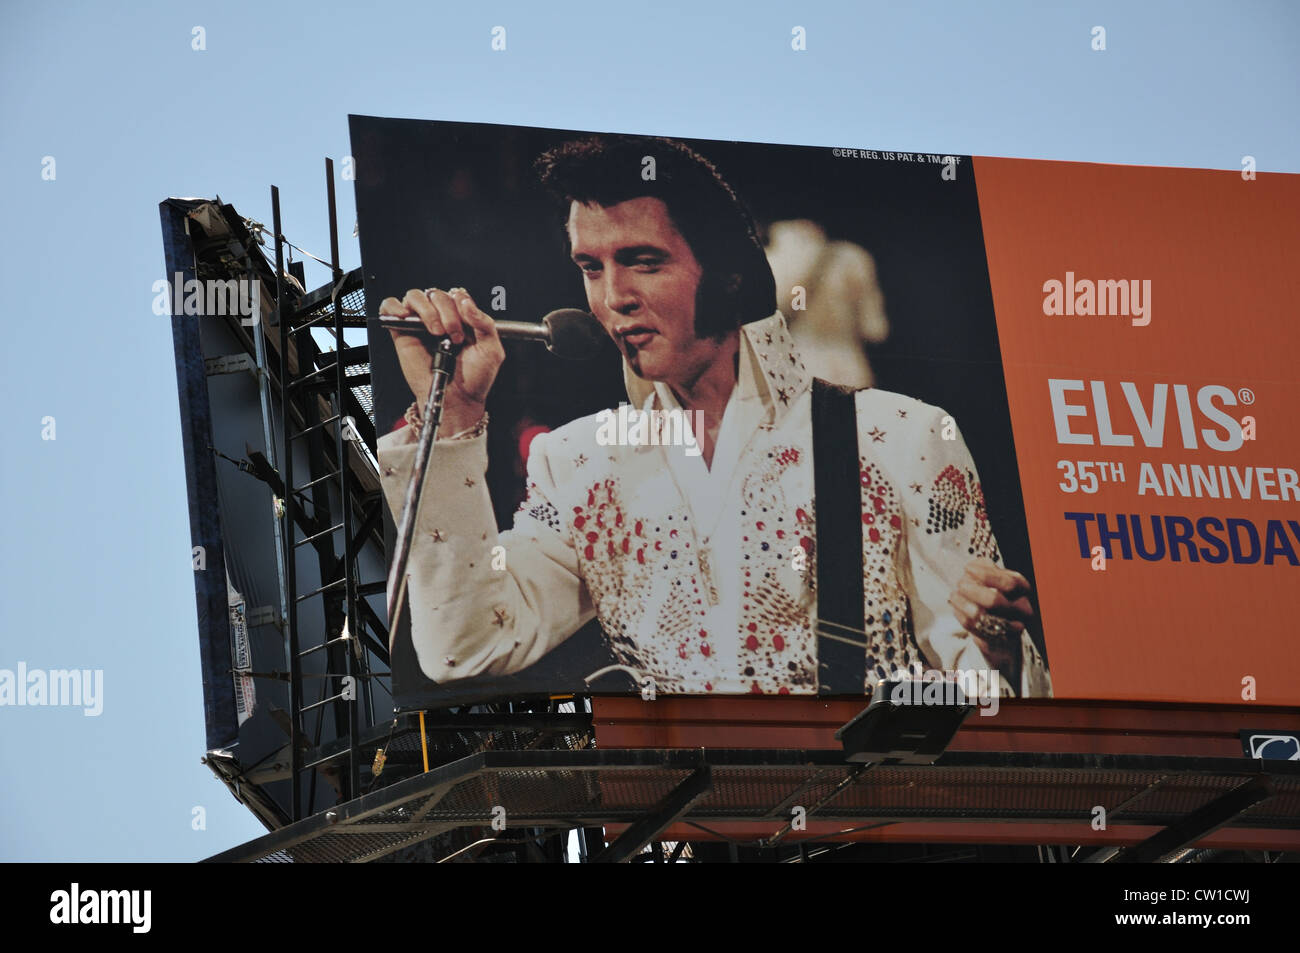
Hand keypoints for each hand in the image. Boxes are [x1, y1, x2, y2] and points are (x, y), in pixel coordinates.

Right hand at [381, 287, 504, 433]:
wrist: (458, 399)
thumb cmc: (475, 378)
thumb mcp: (491, 349)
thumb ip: (484, 323)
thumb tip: (466, 302)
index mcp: (462, 318)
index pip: (456, 294)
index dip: (460, 303)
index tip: (466, 324)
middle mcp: (440, 318)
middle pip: (437, 294)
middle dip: (447, 312)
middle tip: (454, 336)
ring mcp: (420, 325)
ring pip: (415, 296)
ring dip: (427, 310)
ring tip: (436, 332)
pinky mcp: (402, 333)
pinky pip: (389, 307)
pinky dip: (394, 306)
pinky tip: (404, 316)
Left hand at [946, 557, 1034, 676]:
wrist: (999, 628)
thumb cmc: (994, 594)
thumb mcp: (994, 576)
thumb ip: (986, 569)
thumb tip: (971, 568)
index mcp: (1023, 591)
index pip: (1010, 583)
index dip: (986, 575)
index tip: (968, 568)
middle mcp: (1022, 610)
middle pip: (994, 600)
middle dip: (971, 590)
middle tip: (960, 583)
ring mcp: (1009, 628)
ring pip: (979, 615)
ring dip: (961, 602)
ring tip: (954, 595)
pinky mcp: (993, 640)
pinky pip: (971, 626)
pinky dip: (959, 614)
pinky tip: (956, 607)